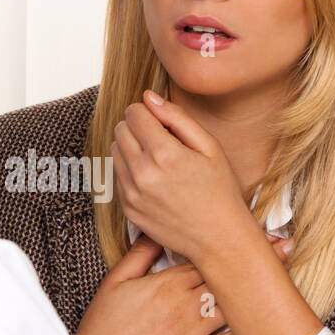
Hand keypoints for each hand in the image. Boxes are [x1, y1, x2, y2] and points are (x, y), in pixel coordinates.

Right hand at [73, 231, 293, 334]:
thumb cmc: (103, 327)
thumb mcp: (115, 281)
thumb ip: (140, 254)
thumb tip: (157, 231)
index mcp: (166, 283)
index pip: (208, 257)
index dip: (234, 245)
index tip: (258, 234)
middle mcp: (184, 306)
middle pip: (228, 278)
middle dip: (256, 263)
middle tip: (285, 249)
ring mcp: (192, 333)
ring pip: (234, 309)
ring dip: (257, 295)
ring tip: (282, 282)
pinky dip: (247, 334)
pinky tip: (263, 324)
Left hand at [111, 91, 258, 266]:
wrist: (219, 238)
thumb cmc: (220, 191)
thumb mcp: (209, 147)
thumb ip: (177, 117)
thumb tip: (149, 97)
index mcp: (164, 153)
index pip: (133, 113)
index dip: (147, 111)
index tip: (161, 121)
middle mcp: (142, 173)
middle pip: (120, 130)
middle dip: (137, 127)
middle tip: (160, 138)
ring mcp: (132, 194)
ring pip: (114, 152)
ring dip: (130, 147)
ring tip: (156, 158)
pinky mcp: (128, 209)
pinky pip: (117, 176)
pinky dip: (129, 171)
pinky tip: (153, 178)